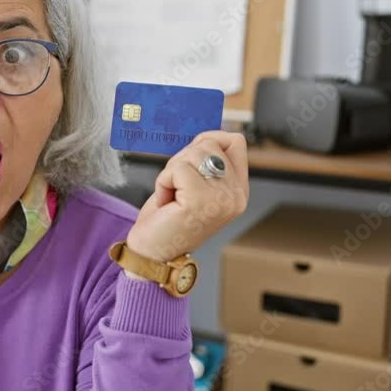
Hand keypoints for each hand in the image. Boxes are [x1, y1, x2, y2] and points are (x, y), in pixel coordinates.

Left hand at [125, 131, 249, 262]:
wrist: (152, 253)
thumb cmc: (167, 219)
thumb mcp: (194, 185)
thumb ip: (206, 162)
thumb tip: (204, 137)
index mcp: (239, 191)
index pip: (234, 141)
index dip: (207, 141)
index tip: (189, 162)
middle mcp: (236, 196)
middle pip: (210, 144)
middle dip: (183, 159)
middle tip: (176, 187)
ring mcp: (221, 199)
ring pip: (193, 154)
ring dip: (171, 172)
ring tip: (172, 197)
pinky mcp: (201, 201)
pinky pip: (177, 169)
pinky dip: (163, 181)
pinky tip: (167, 202)